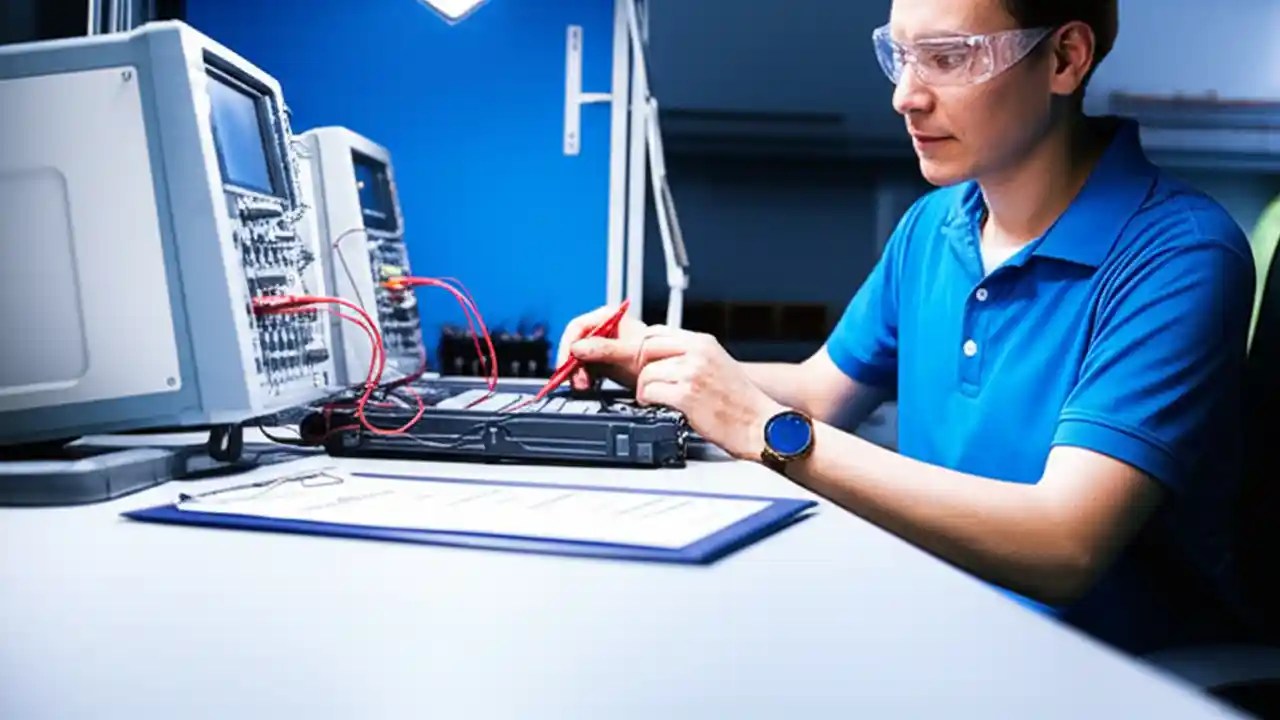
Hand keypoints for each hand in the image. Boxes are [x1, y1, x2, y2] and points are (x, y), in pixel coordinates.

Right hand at [556, 304, 649, 390]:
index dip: (568, 346)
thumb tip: (578, 348)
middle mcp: (602, 329)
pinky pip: (584, 367)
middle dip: (572, 363)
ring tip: (583, 386)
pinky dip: (583, 377)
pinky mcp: (601, 360)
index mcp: (608, 317)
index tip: (566, 364)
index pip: (577, 327)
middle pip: (575, 343)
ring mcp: (601, 345)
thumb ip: (604, 349)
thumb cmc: (655, 356)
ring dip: (576, 373)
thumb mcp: (629, 353)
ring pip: (577, 357)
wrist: (665, 372)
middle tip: (575, 380)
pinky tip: (587, 385)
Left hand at [570, 328, 784, 460]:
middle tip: (645, 382)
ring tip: (654, 398)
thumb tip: (660, 358)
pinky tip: (658, 406)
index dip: (643, 348)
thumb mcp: (717, 365)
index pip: (657, 332)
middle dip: (639, 366)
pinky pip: (651, 392)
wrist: (760, 425)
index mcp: (703, 342)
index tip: (641, 362)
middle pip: (646, 347)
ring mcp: (692, 373)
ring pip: (646, 372)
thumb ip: (690, 356)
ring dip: (644, 388)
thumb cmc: (739, 402)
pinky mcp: (686, 395)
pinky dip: (649, 400)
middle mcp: (697, 352)